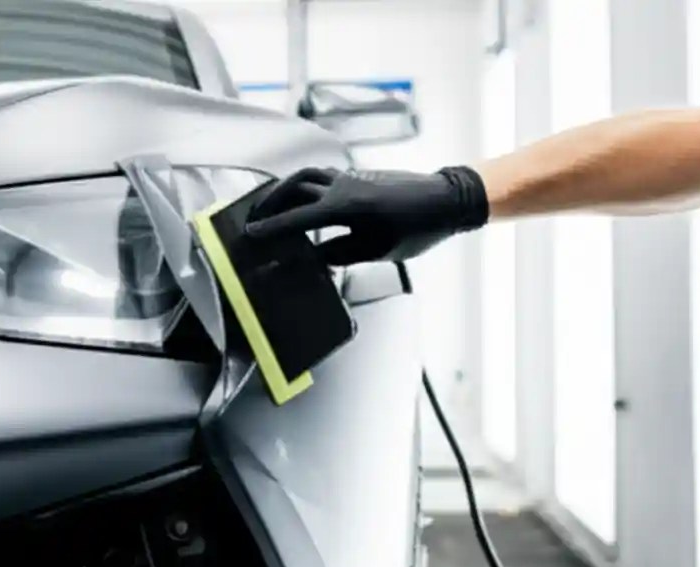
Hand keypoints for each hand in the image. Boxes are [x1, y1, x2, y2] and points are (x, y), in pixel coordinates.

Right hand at [244, 166, 490, 265]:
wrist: (447, 199)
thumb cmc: (418, 228)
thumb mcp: (378, 250)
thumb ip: (341, 253)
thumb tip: (314, 257)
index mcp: (347, 207)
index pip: (299, 218)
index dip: (273, 228)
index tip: (252, 234)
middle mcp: (344, 186)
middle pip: (294, 187)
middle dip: (270, 203)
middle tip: (254, 219)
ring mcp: (351, 178)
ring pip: (307, 177)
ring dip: (285, 190)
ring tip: (272, 207)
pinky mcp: (358, 177)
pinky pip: (322, 178)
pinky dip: (304, 187)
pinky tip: (303, 203)